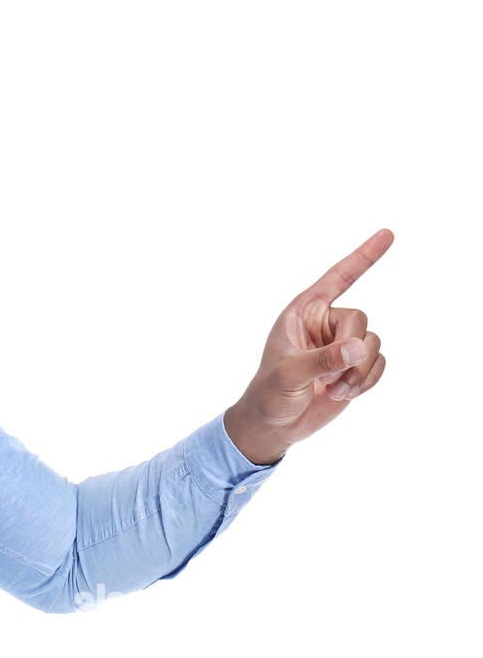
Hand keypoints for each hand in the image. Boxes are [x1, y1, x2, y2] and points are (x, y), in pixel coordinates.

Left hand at [225, 228, 392, 465]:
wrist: (275, 424)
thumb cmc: (269, 393)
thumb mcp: (288, 375)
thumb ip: (322, 359)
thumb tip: (359, 348)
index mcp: (302, 312)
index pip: (337, 278)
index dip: (363, 256)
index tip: (388, 233)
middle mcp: (324, 323)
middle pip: (360, 318)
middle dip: (351, 349)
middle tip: (331, 375)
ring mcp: (341, 345)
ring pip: (373, 343)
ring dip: (359, 372)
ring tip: (333, 389)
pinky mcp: (355, 366)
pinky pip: (380, 363)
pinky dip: (368, 381)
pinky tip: (344, 394)